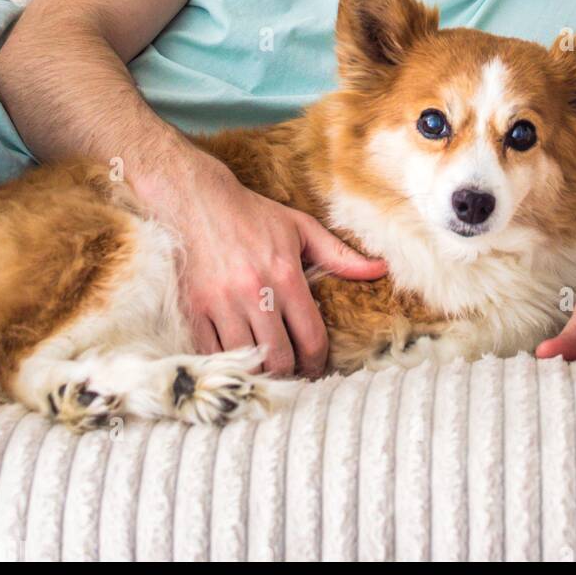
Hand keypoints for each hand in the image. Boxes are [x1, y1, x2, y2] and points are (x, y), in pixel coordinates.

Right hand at [136, 150, 387, 378]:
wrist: (197, 201)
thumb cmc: (254, 216)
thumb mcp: (301, 228)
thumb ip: (340, 255)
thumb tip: (380, 270)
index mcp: (286, 275)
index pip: (311, 337)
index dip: (318, 362)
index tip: (317, 367)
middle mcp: (254, 293)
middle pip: (279, 358)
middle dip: (290, 372)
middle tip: (293, 372)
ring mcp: (221, 303)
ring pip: (246, 361)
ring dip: (259, 371)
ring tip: (267, 368)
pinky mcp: (194, 309)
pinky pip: (212, 353)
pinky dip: (227, 362)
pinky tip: (237, 360)